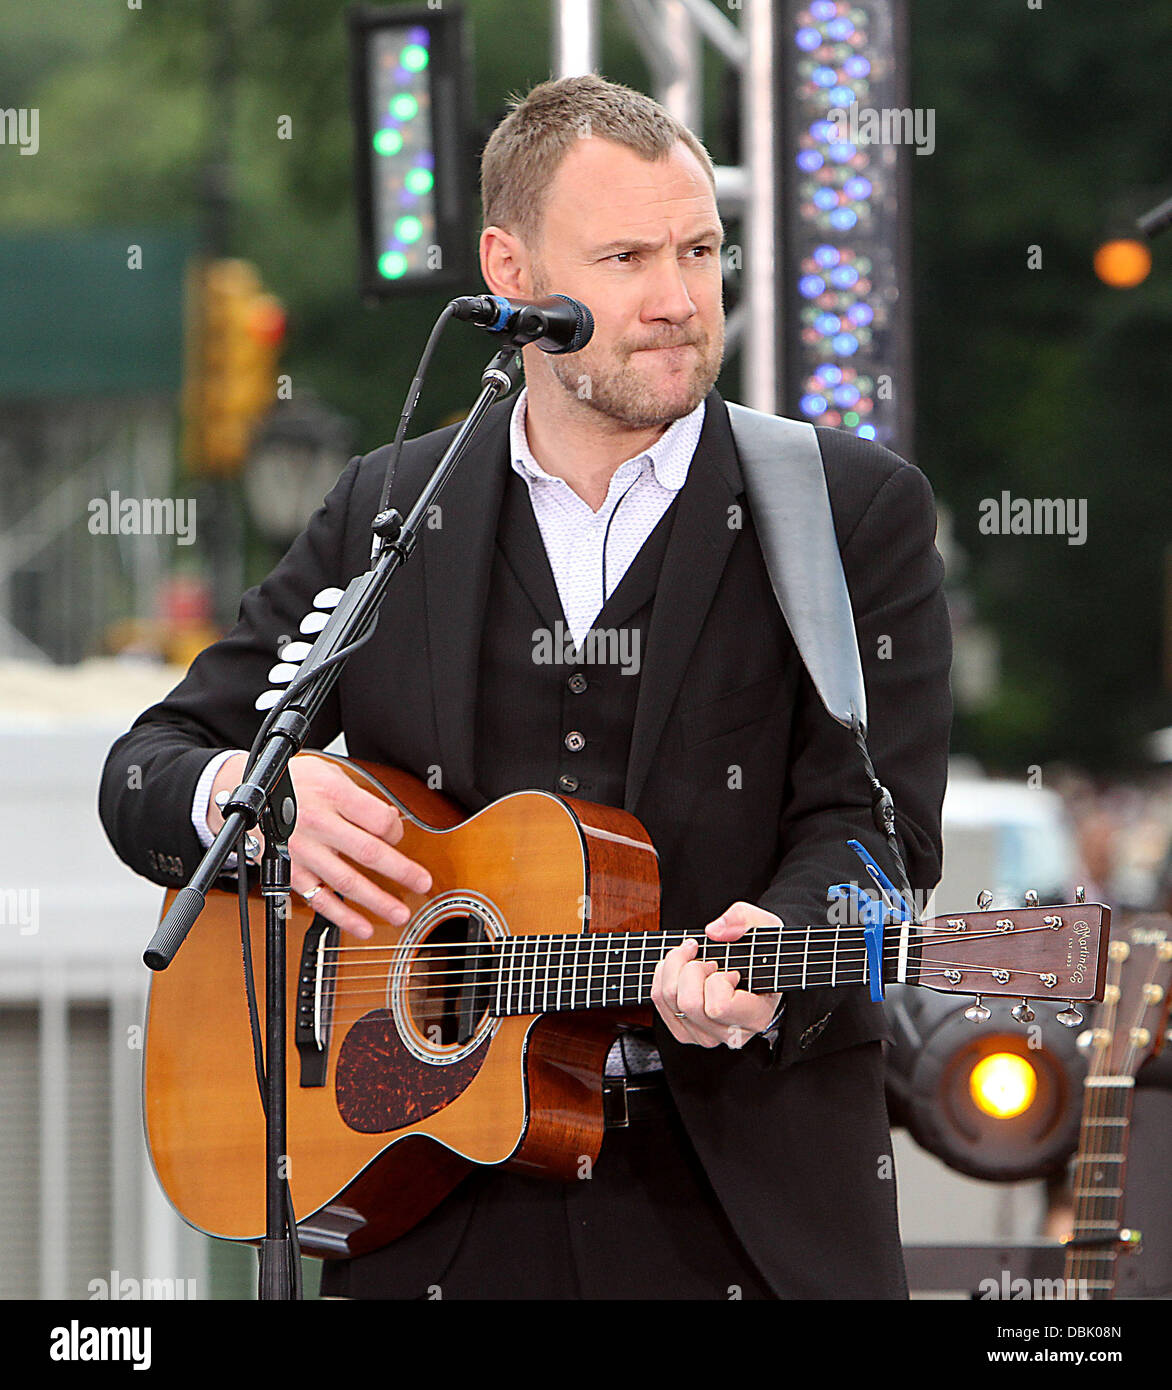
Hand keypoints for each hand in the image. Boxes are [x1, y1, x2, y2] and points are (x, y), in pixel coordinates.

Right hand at [208, 752, 431, 939]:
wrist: (247, 794)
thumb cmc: (294, 782)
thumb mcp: (329, 773)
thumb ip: (359, 797)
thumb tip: (390, 821)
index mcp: (331, 794)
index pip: (377, 819)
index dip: (397, 831)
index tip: (400, 836)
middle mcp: (317, 823)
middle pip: (367, 852)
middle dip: (401, 871)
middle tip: (422, 882)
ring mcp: (303, 851)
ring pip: (346, 881)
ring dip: (376, 901)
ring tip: (400, 913)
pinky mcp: (291, 871)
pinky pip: (319, 898)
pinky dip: (342, 916)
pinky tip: (362, 926)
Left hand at [651, 901, 783, 1048]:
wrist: (758, 969)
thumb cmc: (762, 953)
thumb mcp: (765, 927)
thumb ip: (743, 920)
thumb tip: (713, 931)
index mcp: (755, 1016)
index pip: (718, 1007)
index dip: (718, 981)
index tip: (731, 972)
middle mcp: (729, 1033)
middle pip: (688, 1003)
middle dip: (692, 969)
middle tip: (709, 962)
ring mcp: (705, 1034)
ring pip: (668, 1000)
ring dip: (675, 968)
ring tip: (695, 960)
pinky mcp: (685, 1030)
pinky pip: (659, 1000)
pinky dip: (664, 975)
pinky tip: (681, 967)